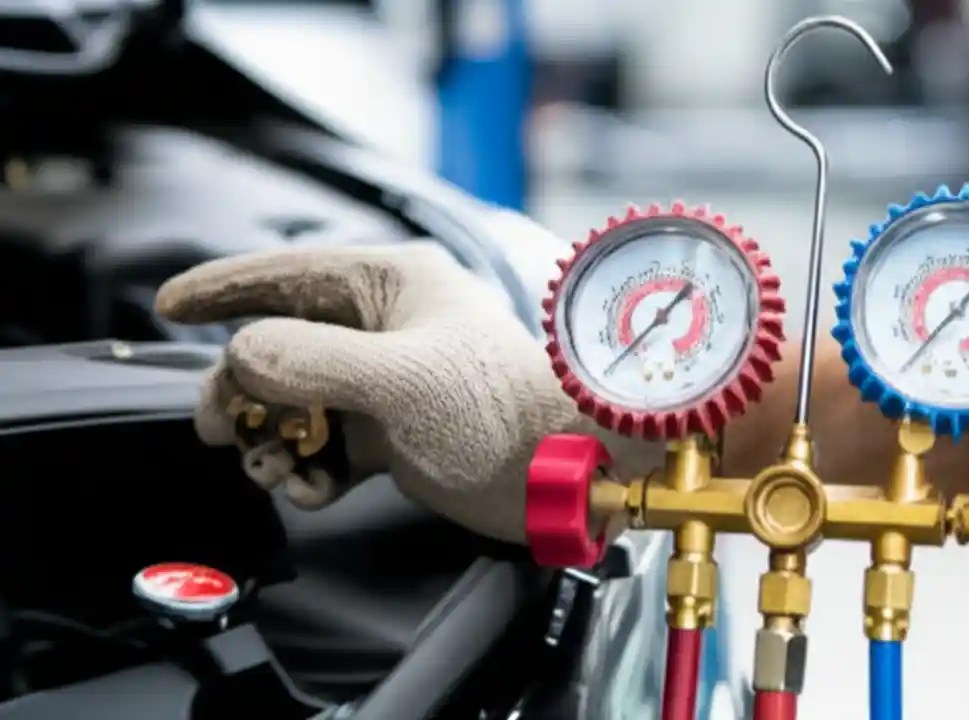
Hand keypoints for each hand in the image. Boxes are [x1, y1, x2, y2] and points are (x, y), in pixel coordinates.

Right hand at [156, 243, 656, 542]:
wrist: (564, 475)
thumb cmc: (501, 412)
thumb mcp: (399, 378)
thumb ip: (309, 362)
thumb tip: (242, 358)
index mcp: (394, 284)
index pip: (288, 273)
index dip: (225, 288)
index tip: (170, 304)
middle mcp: (387, 324)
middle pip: (279, 342)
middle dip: (242, 387)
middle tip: (222, 427)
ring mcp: (389, 380)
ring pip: (296, 398)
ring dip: (272, 436)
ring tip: (277, 470)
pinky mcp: (395, 432)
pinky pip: (325, 442)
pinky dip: (308, 467)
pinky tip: (316, 488)